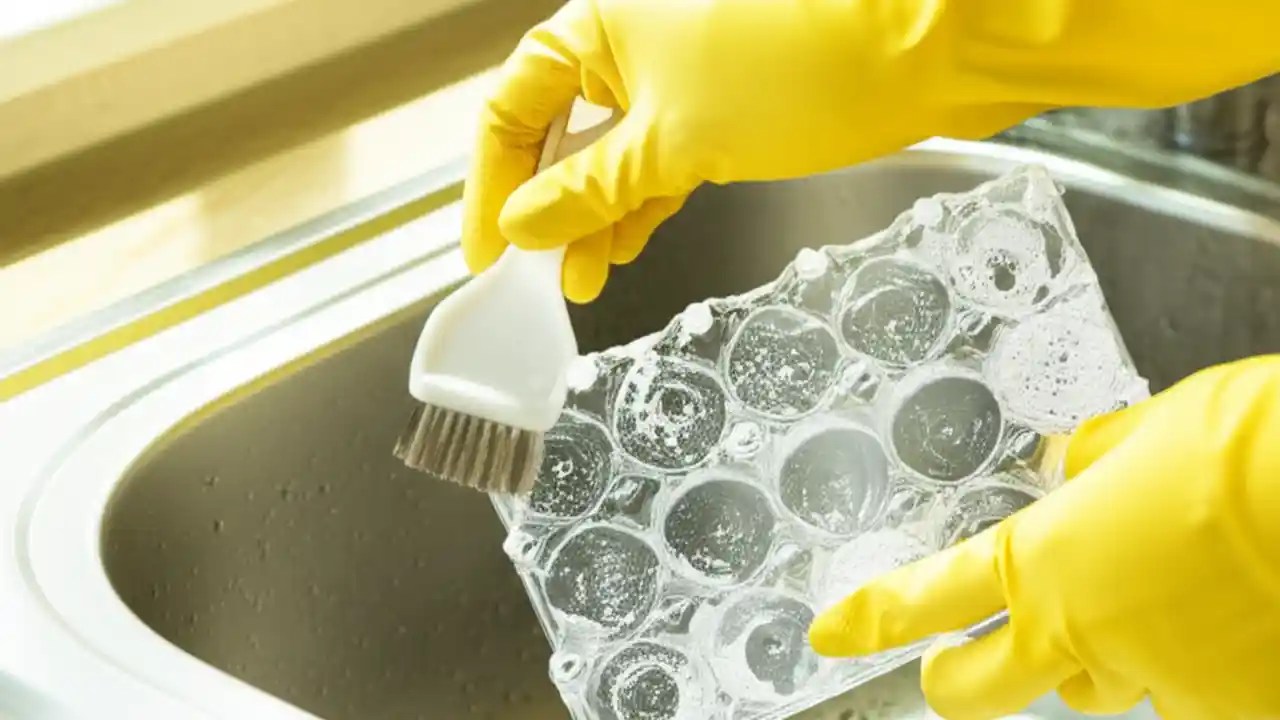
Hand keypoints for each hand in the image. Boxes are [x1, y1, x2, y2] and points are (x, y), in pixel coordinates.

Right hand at [461, 0, 1045, 302]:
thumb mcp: (673, 142)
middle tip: (533, 279)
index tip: (489, 254)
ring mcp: (678, 80)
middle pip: (558, 134)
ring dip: (593, 220)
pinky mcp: (722, 112)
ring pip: (611, 158)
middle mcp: (629, 48)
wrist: (926, 50)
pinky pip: (658, 165)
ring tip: (581, 282)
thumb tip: (523, 225)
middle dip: (544, 209)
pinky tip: (623, 249)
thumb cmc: (799, 70)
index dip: (490, 184)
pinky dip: (640, 209)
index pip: (512, 109)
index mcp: (598, 28)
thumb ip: (588, 189)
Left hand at [809, 356, 1279, 718]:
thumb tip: (1075, 460)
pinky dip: (1192, 668)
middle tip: (953, 669)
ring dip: (1100, 662)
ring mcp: (1159, 682)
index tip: (832, 632)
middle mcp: (1086, 634)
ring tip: (1144, 609)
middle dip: (955, 681)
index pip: (930, 596)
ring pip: (1096, 693)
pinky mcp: (1231, 709)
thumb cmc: (1256, 443)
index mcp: (1049, 559)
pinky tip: (1225, 620)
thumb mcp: (1160, 427)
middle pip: (976, 690)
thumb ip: (1101, 457)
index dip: (874, 617)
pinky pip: (1187, 697)